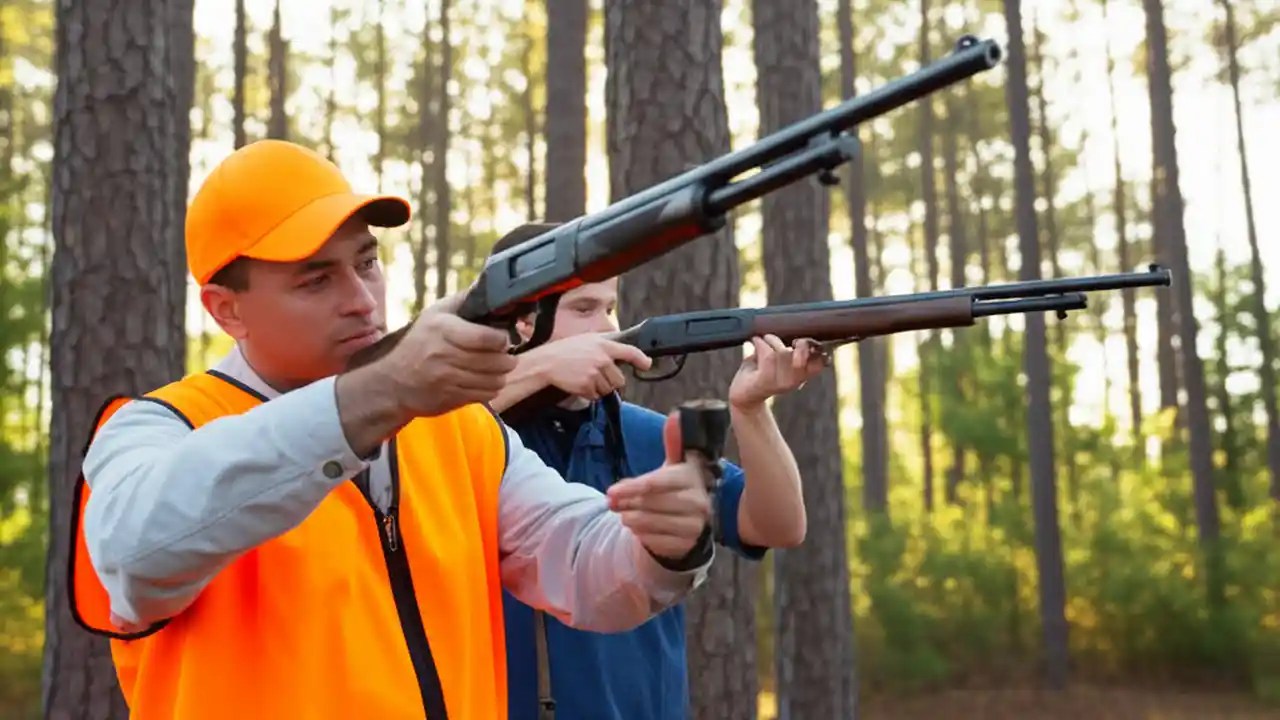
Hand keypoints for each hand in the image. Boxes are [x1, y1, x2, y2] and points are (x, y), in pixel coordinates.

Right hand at [376, 289, 518, 417]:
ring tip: (499, 368)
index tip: (505, 338)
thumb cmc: (418, 343)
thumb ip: (462, 300)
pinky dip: (492, 388)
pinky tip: (487, 380)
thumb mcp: (433, 315)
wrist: (393, 383)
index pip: (484, 337)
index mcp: (443, 330)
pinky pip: (486, 394)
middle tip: (508, 355)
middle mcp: (445, 355)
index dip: (503, 338)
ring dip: (502, 374)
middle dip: (508, 358)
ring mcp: (449, 379)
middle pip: (494, 361)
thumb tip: (490, 288)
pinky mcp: (452, 398)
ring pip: (494, 380)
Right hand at [530, 333, 653, 400]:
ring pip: (608, 389)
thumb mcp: (587, 339)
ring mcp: (595, 373)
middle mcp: (602, 359)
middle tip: (596, 374)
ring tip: (585, 377)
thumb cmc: (566, 350)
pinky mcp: (587, 386)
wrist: (547, 362)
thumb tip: (622, 350)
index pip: (629, 351)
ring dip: (599, 388)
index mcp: (604, 345)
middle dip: (611, 380)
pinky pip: (596, 396)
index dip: (641, 359)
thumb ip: (606, 343)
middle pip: (619, 380)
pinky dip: (589, 393)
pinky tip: (580, 383)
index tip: (647, 364)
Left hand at [605, 411, 711, 561]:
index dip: (633, 486)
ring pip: (650, 523)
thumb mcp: (675, 465)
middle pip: (651, 503)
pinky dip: (640, 534)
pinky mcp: (686, 545)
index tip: (611, 490)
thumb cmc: (677, 488)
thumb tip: (676, 416)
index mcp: (693, 478)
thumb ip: (674, 443)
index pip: (658, 482)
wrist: (691, 522)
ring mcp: (694, 526)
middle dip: (626, 502)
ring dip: (630, 518)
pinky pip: (653, 541)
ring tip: (624, 514)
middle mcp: (698, 503)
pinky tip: (637, 527)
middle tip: (611, 502)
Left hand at [728, 334, 829, 409]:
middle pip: (805, 354)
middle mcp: (794, 380)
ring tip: (764, 338)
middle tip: (792, 341)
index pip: (821, 361)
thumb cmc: (760, 372)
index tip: (807, 341)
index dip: (819, 347)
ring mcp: (779, 382)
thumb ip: (787, 346)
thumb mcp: (776, 358)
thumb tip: (797, 324)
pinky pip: (768, 356)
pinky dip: (761, 344)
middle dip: (800, 343)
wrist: (742, 395)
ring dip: (772, 340)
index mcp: (801, 374)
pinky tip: (754, 341)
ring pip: (783, 352)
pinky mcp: (764, 382)